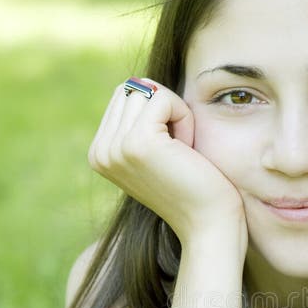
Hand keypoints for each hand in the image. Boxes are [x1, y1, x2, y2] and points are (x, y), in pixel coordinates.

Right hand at [88, 80, 246, 244]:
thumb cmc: (194, 187)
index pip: (124, 96)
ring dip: (177, 114)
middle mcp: (100, 152)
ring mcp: (114, 148)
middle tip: (180, 150)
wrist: (208, 225)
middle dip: (165, 109)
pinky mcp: (137, 142)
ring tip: (183, 152)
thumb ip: (137, 123)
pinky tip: (188, 149)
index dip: (157, 113)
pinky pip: (163, 98)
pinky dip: (185, 117)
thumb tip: (138, 82)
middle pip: (133, 88)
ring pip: (147, 90)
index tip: (171, 151)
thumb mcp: (156, 153)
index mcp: (99, 153)